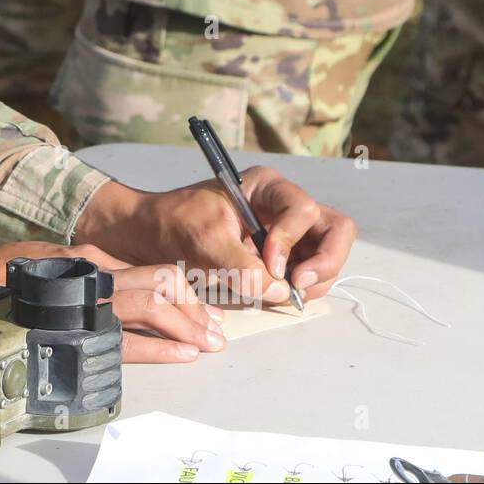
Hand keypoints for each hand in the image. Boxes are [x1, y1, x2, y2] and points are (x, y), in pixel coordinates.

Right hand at [0, 239, 224, 362]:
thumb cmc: (9, 272)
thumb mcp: (60, 259)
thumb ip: (95, 269)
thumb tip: (129, 281)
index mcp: (94, 259)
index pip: (157, 272)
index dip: (187, 294)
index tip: (204, 313)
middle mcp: (95, 273)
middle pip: (162, 286)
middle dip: (195, 313)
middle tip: (215, 333)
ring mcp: (85, 297)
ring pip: (151, 306)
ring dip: (185, 328)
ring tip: (204, 345)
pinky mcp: (73, 323)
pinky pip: (124, 338)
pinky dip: (158, 347)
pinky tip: (178, 355)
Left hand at [75, 168, 355, 303]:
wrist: (149, 234)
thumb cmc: (173, 223)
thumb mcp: (204, 241)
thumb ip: (242, 267)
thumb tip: (280, 293)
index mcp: (267, 187)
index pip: (306, 211)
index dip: (291, 240)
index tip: (267, 262)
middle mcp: (284, 207)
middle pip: (335, 231)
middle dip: (324, 262)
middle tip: (298, 287)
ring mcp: (287, 233)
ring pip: (326, 256)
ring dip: (313, 281)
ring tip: (283, 295)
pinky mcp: (280, 257)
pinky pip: (306, 274)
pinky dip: (298, 289)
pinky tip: (275, 295)